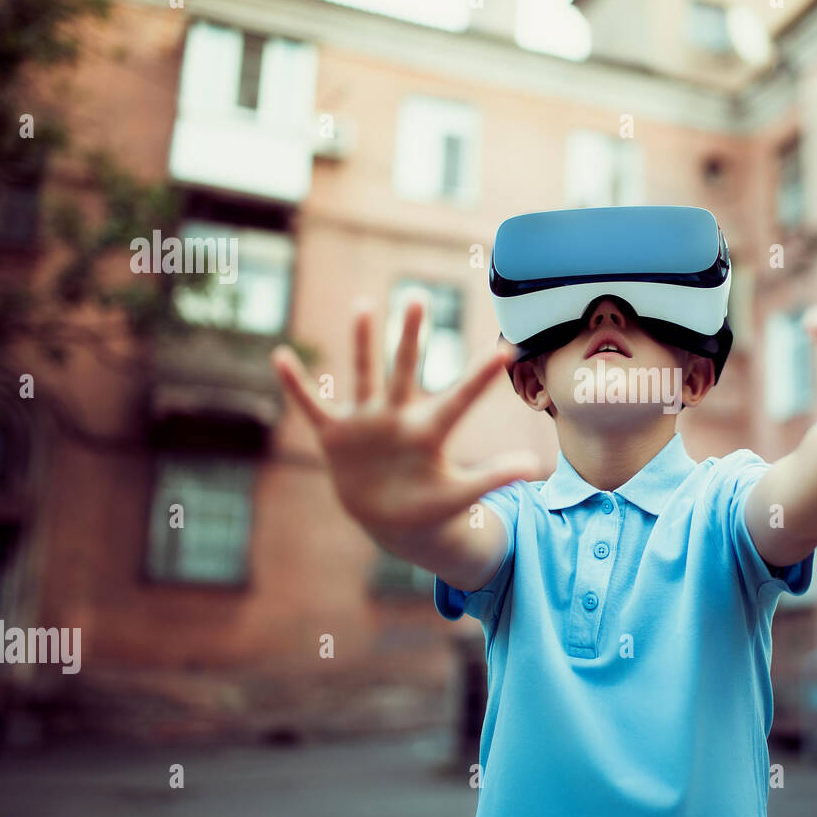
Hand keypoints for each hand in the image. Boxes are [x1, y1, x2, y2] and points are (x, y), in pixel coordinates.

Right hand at [271, 299, 540, 538]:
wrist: (390, 518)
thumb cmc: (430, 505)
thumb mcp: (460, 495)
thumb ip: (492, 479)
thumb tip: (535, 468)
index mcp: (430, 431)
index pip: (458, 399)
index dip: (479, 378)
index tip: (502, 350)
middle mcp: (399, 417)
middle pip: (405, 371)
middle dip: (409, 337)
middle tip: (416, 297)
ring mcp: (367, 423)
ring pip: (364, 377)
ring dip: (361, 345)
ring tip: (362, 306)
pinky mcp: (337, 435)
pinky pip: (313, 407)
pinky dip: (295, 386)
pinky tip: (280, 356)